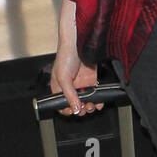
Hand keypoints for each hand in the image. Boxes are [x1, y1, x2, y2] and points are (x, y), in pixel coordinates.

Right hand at [51, 0, 101, 114]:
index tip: (72, 112)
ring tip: (91, 106)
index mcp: (58, 88)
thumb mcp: (63, 78)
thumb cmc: (65, 56)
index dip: (66, 111)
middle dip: (80, 109)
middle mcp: (70, 88)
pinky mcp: (91, 82)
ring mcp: (81, 85)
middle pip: (75, 105)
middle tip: (83, 109)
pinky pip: (95, 95)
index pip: (60, 105)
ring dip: (89, 106)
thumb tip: (75, 109)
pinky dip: (97, 100)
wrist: (79, 44)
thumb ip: (69, 95)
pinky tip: (98, 102)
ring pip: (86, 102)